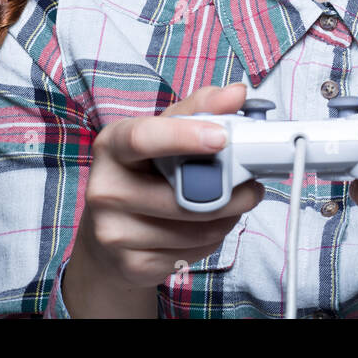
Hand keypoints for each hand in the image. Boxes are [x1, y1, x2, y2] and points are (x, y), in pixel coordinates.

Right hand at [76, 82, 264, 288]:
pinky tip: (207, 226)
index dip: (184, 137)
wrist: (108, 237)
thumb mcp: (163, 134)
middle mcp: (105, 188)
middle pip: (182, 192)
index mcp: (112, 146)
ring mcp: (114, 231)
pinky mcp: (132, 264)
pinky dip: (213, 238)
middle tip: (253, 183)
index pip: (143, 138)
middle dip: (230, 189)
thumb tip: (236, 93)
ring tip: (230, 204)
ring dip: (228, 215)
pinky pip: (193, 250)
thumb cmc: (142, 175)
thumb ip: (200, 109)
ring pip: (196, 226)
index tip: (222, 137)